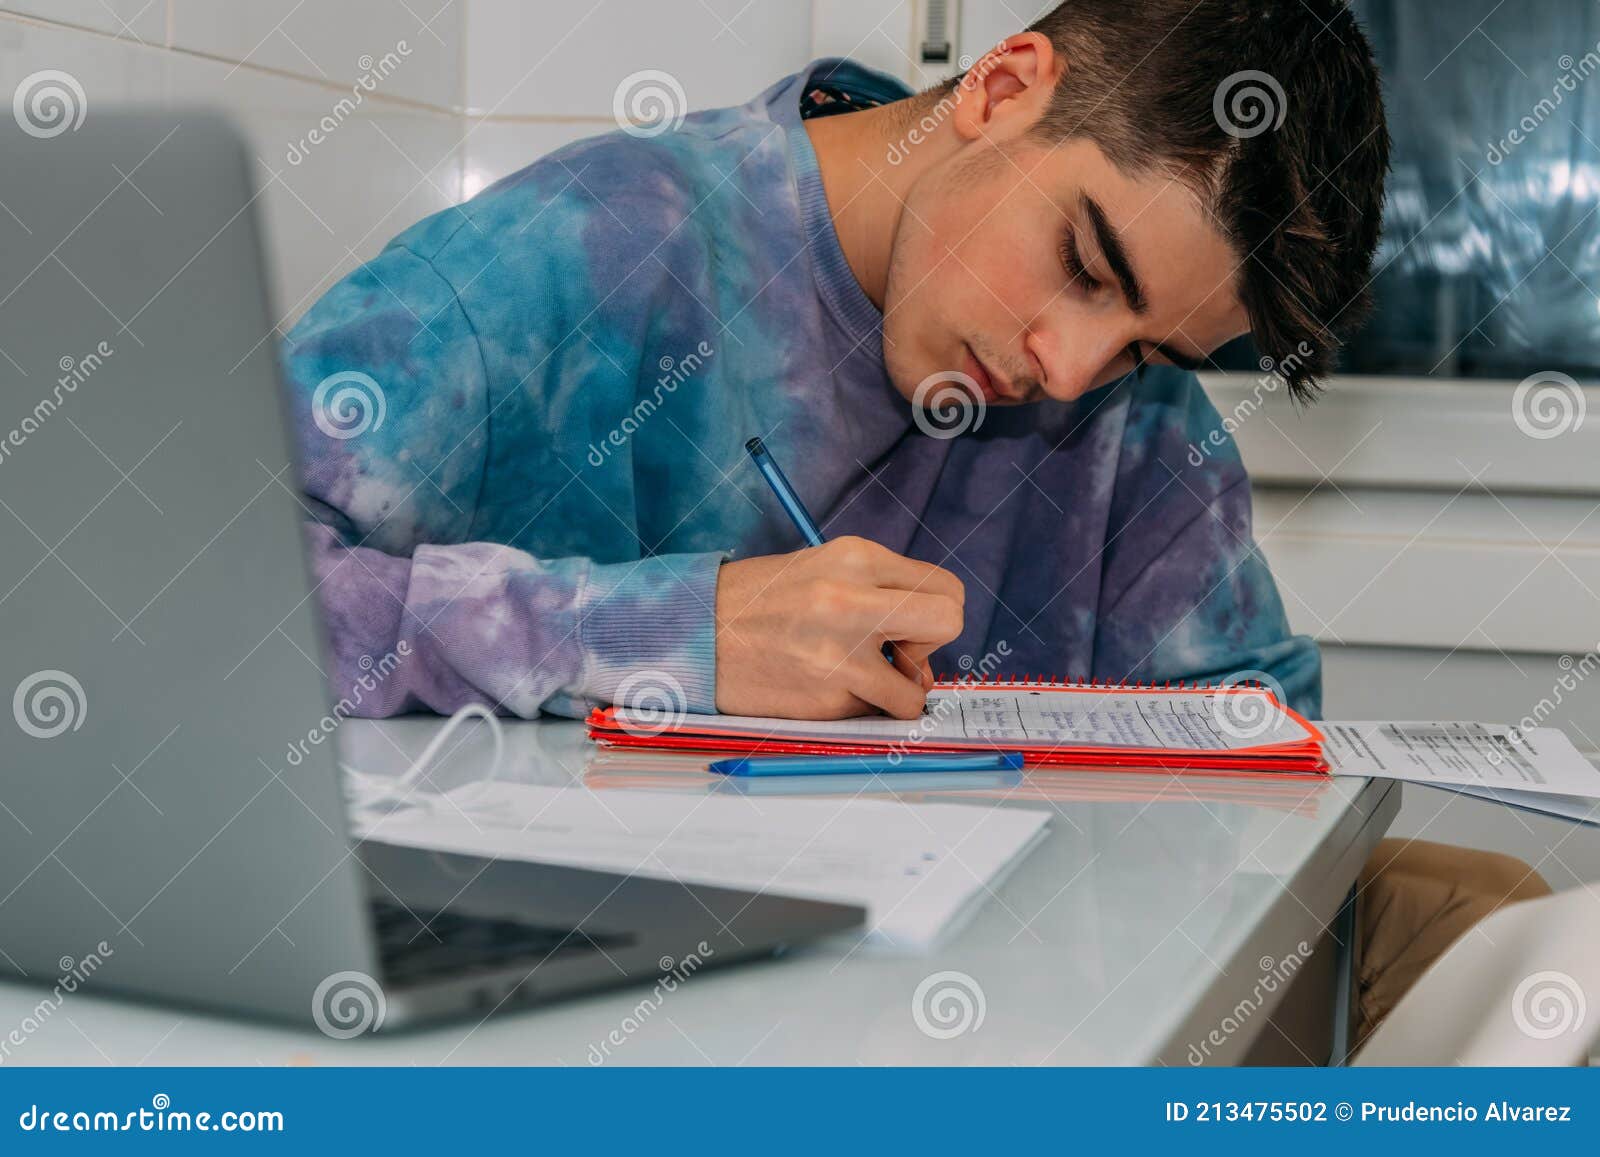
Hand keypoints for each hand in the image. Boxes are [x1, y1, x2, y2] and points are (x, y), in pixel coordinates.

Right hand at [713, 536, 964, 719]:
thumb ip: (878, 593)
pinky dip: (858, 709)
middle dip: (933, 645)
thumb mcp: (823, 568)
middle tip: (899, 652)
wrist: (693, 632)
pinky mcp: (825, 699)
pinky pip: (872, 714)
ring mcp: (839, 655)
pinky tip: (822, 688)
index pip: (943, 587)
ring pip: (915, 690)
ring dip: (895, 693)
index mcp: (855, 558)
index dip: (934, 612)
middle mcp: (852, 600)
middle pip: (950, 620)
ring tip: (855, 678)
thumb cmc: (760, 601)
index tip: (905, 624)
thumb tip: (923, 650)